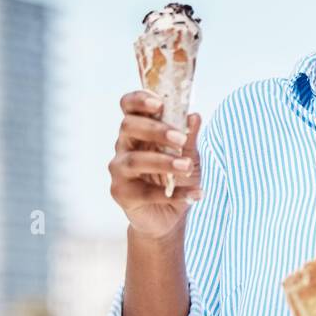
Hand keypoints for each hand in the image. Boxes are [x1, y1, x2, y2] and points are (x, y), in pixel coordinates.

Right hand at [108, 91, 202, 239]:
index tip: (159, 103)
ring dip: (164, 162)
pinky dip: (174, 194)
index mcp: (138, 130)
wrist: (171, 215)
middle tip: (181, 139)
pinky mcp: (122, 194)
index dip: (139, 100)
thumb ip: (190, 136)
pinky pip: (146, 192)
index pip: (128, 107)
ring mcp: (120, 170)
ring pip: (134, 160)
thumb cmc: (176, 177)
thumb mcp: (189, 154)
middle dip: (156, 130)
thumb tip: (194, 116)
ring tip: (186, 166)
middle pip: (128, 127)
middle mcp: (124, 146)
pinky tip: (195, 193)